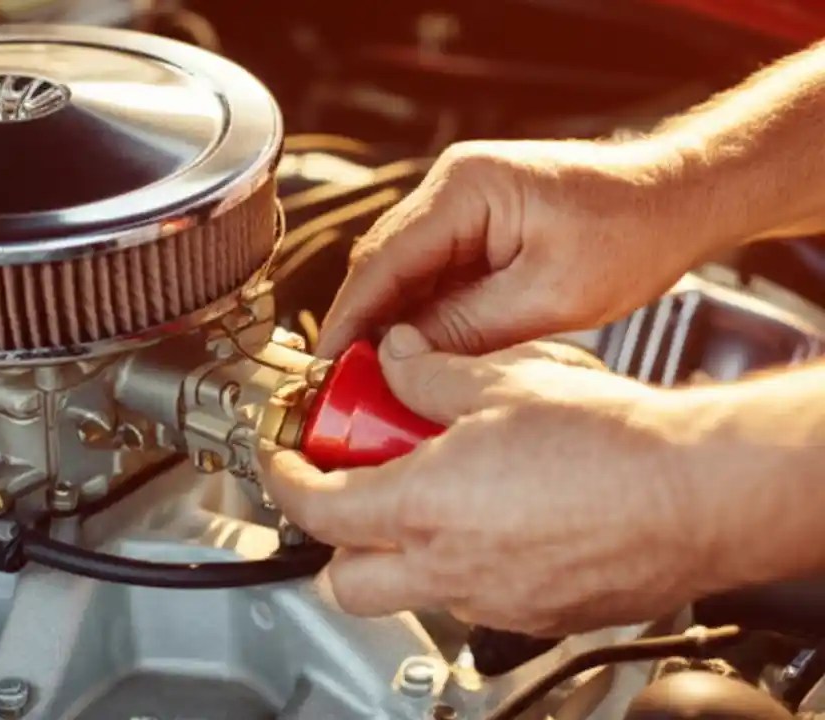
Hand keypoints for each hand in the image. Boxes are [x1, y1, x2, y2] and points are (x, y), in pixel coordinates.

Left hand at [262, 326, 730, 635]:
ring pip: (410, 590)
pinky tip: (497, 513)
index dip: (282, 481)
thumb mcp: (501, 382)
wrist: (696, 493)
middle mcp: (447, 568)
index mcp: (422, 508)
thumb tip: (395, 355)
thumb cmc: (608, 443)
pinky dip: (463, 560)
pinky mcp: (537, 614)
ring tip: (434, 488)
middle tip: (348, 486)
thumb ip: (430, 371)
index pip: (315, 509)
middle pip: (345, 579)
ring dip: (401, 547)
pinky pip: (474, 596)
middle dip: (332, 538)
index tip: (280, 462)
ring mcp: (492, 601)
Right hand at [317, 139, 717, 357]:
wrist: (680, 200)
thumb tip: (402, 355)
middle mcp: (453, 187)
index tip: (327, 363)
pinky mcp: (477, 226)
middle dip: (363, 324)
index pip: (384, 258)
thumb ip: (469, 325)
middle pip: (384, 264)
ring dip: (391, 323)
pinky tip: (418, 355)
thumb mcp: (551, 296)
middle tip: (344, 382)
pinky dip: (422, 315)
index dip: (350, 316)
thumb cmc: (634, 232)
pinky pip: (433, 275)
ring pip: (404, 272)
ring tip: (375, 378)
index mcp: (465, 188)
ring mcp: (464, 205)